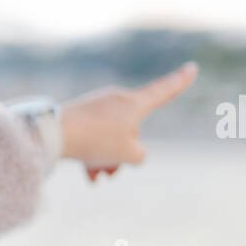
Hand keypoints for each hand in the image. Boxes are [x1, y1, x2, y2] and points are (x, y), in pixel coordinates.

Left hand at [59, 61, 197, 179]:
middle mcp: (117, 99)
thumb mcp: (129, 154)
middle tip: (111, 172)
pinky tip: (88, 176)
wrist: (53, 134)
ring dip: (108, 159)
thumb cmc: (96, 141)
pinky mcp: (79, 115)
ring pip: (110, 138)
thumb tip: (130, 150)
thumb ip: (139, 154)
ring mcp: (97, 107)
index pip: (164, 91)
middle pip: (131, 131)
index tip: (192, 68)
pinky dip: (94, 156)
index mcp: (134, 103)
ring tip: (97, 177)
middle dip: (123, 154)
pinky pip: (94, 137)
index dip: (180, 82)